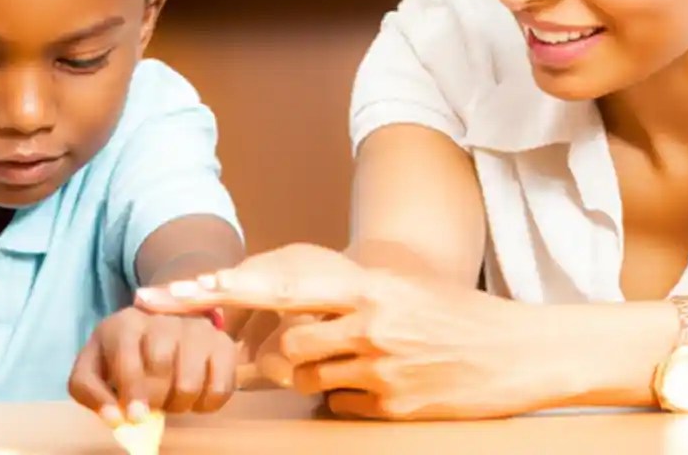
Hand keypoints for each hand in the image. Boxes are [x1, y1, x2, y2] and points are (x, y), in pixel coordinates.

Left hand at [68, 307, 236, 424]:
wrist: (161, 328)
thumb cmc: (121, 355)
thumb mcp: (94, 367)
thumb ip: (90, 391)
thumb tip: (115, 418)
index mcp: (126, 324)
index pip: (129, 359)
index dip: (132, 392)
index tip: (135, 417)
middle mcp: (164, 319)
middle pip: (161, 368)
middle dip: (155, 398)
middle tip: (154, 405)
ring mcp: (198, 329)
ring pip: (190, 382)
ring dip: (179, 404)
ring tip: (172, 400)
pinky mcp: (224, 345)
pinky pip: (220, 387)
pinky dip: (206, 404)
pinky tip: (195, 398)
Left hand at [137, 244, 561, 419]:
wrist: (519, 350)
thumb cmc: (449, 313)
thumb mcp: (393, 288)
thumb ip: (335, 297)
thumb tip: (275, 319)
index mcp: (368, 282)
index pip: (280, 282)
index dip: (222, 288)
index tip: (169, 294)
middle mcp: (370, 319)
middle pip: (284, 339)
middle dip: (260, 345)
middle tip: (226, 339)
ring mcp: (383, 365)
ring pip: (303, 377)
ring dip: (307, 374)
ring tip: (350, 360)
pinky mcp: (395, 405)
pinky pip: (338, 404)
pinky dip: (344, 396)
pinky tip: (379, 382)